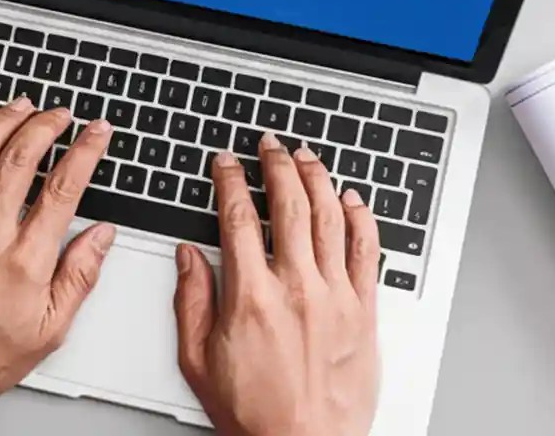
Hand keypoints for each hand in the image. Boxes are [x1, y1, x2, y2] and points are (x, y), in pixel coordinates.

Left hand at [0, 97, 116, 435]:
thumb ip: (80, 276)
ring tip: (22, 107)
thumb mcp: (49, 330)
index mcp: (24, 260)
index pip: (64, 187)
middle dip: (46, 124)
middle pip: (20, 156)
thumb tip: (100, 237)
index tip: (96, 132)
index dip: (85, 150)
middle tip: (60, 114)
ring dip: (3, 121)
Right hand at [174, 134, 380, 435]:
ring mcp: (336, 297)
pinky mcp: (364, 311)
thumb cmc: (255, 414)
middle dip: (276, 165)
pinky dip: (361, 218)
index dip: (230, 181)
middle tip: (269, 145)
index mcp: (252, 297)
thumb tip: (188, 256)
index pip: (238, 218)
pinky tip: (353, 199)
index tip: (226, 164)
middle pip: (289, 205)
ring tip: (307, 157)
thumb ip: (192, 301)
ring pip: (330, 217)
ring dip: (317, 179)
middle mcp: (297, 288)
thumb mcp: (199, 360)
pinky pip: (366, 251)